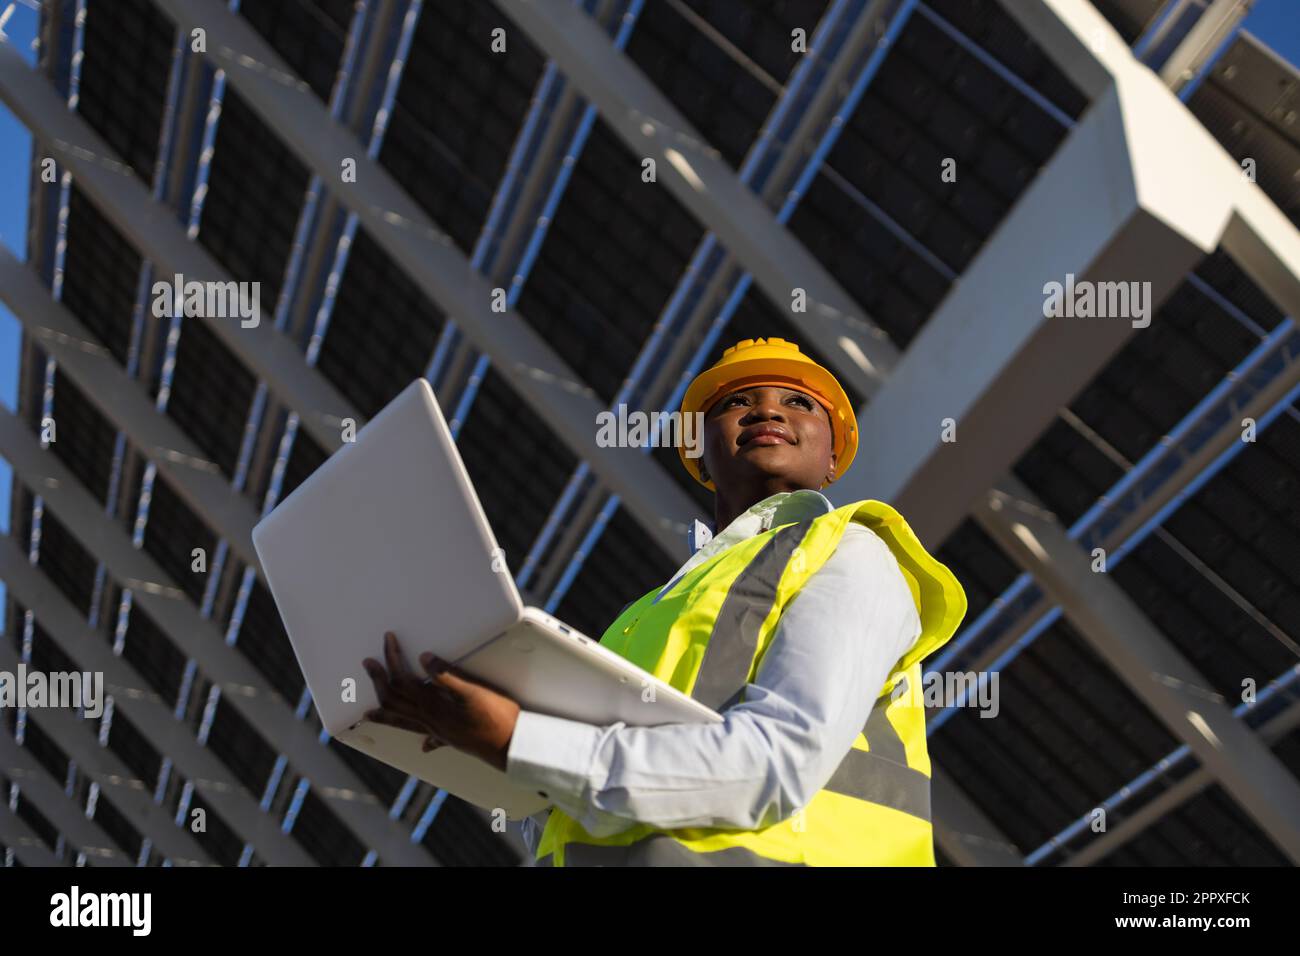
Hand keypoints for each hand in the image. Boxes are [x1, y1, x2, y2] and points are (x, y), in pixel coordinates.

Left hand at [361, 632, 520, 771]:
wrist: (511, 744)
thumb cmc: (496, 716)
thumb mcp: (473, 690)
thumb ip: (447, 675)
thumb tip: (424, 659)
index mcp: (433, 705)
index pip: (403, 679)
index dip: (392, 658)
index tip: (388, 642)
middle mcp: (430, 720)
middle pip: (393, 700)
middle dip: (378, 680)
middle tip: (368, 665)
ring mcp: (436, 731)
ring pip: (402, 721)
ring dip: (383, 713)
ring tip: (368, 712)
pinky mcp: (448, 738)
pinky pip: (424, 737)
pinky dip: (416, 736)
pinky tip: (419, 743)